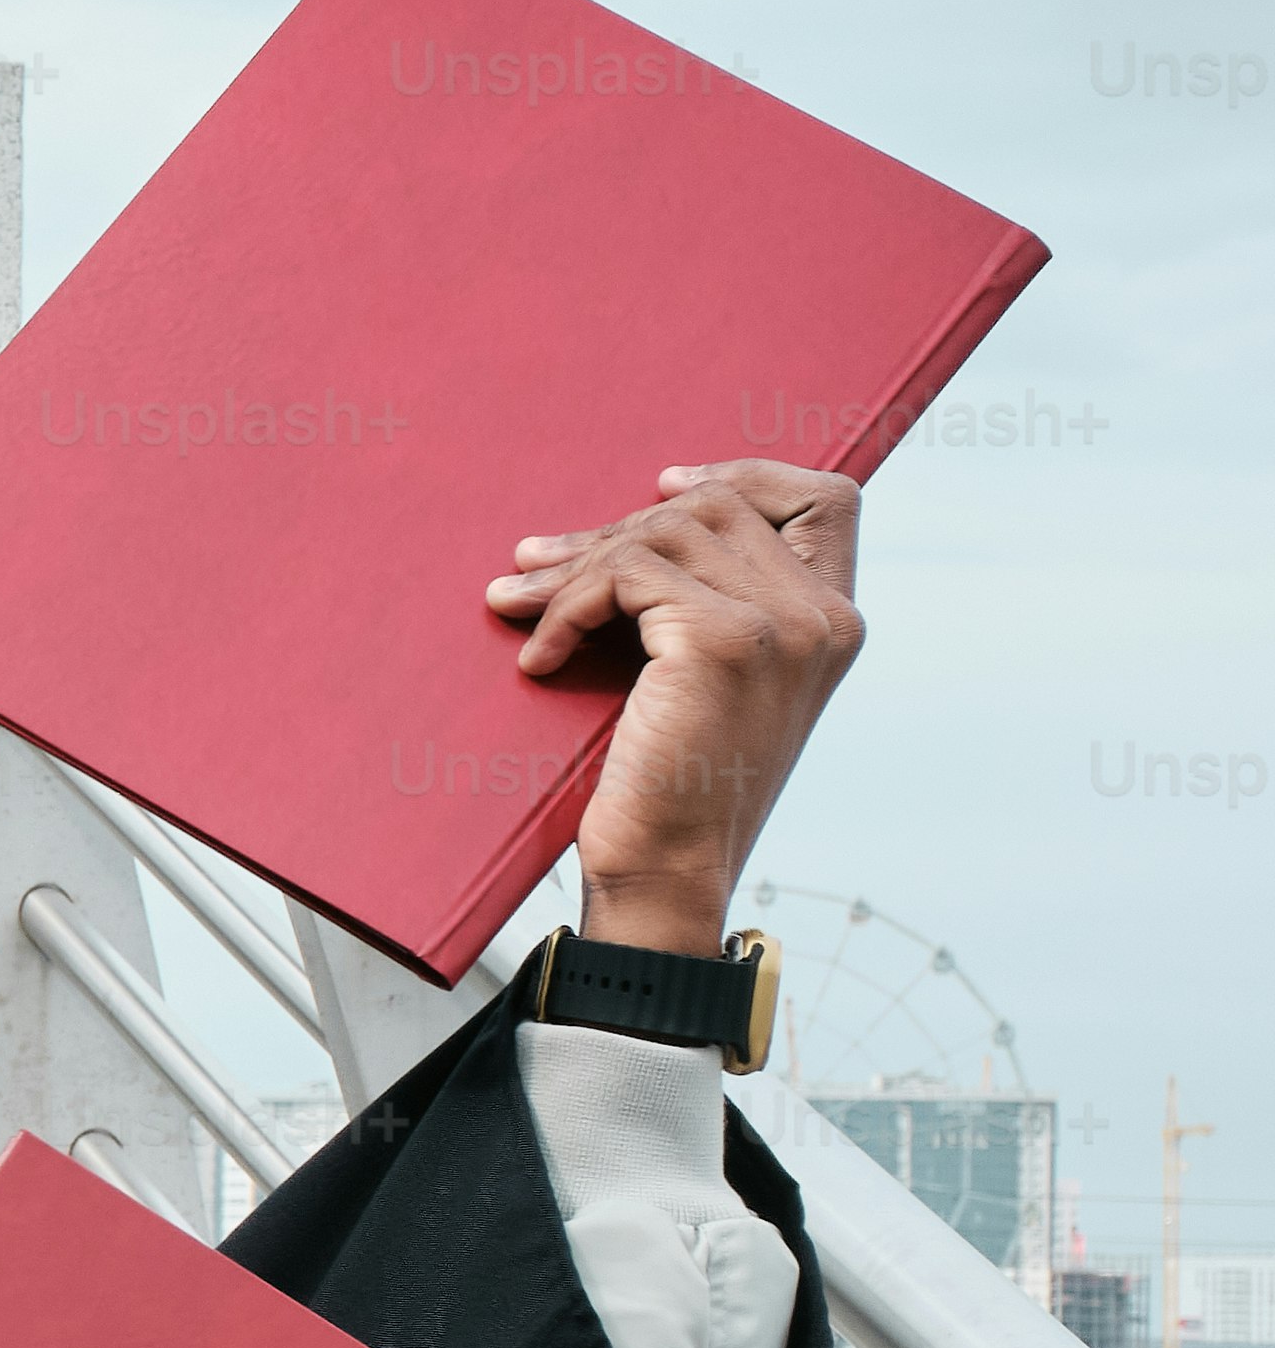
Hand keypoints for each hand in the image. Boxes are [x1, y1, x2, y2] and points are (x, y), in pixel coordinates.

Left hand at [491, 462, 864, 956]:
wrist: (667, 872)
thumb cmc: (670, 785)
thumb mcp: (708, 682)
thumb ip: (714, 607)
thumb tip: (647, 516)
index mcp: (834, 622)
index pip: (826, 497)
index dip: (743, 475)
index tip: (661, 486)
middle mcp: (824, 616)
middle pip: (717, 507)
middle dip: (614, 529)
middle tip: (534, 563)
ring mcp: (782, 624)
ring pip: (663, 533)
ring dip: (573, 566)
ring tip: (515, 602)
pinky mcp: (724, 640)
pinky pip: (625, 578)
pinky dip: (566, 608)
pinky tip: (539, 657)